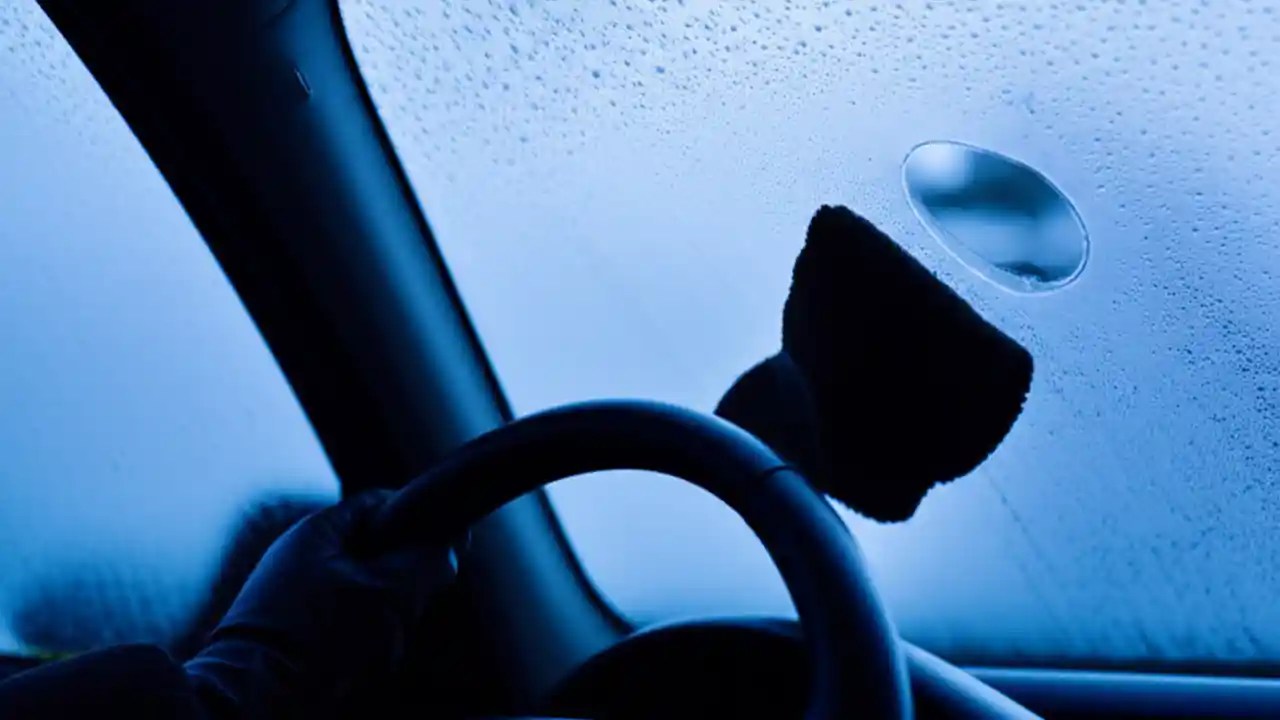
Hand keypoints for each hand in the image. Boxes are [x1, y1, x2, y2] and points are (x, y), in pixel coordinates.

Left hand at [184, 490, 456, 716]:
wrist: (249, 699)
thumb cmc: (316, 638)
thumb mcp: (387, 595)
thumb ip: (425, 564)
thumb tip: (445, 551)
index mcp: (317, 532)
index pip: (378, 504)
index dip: (417, 517)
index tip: (447, 539)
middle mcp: (299, 559)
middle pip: (375, 553)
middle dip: (401, 580)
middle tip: (414, 603)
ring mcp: (291, 599)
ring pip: (363, 596)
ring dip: (383, 620)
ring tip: (379, 645)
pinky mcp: (290, 636)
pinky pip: (342, 629)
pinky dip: (360, 644)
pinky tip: (360, 665)